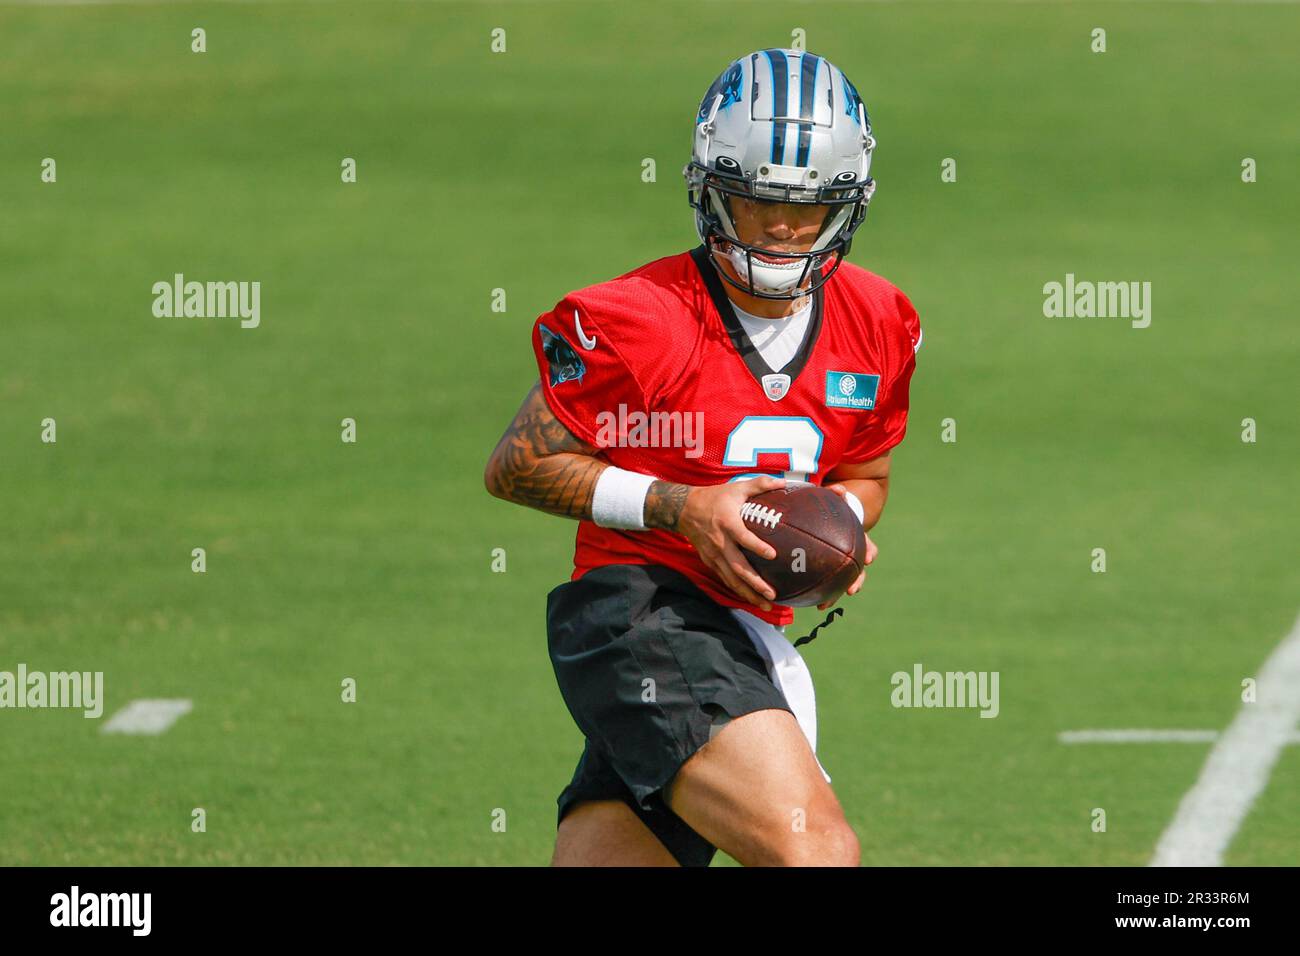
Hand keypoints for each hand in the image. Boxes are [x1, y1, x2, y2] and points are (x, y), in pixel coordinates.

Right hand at [676, 475, 785, 610]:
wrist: (684, 509)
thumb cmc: (715, 498)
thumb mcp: (737, 487)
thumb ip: (761, 484)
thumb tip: (784, 482)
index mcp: (727, 522)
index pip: (742, 537)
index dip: (757, 546)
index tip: (773, 554)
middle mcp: (720, 542)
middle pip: (738, 567)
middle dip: (755, 583)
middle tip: (772, 594)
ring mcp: (714, 555)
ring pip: (732, 579)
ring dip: (749, 593)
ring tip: (766, 605)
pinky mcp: (710, 562)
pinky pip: (726, 579)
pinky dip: (739, 591)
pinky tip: (752, 599)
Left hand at [817, 483, 877, 609]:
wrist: (824, 518)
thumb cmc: (829, 508)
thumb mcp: (833, 500)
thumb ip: (836, 494)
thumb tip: (839, 489)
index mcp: (855, 539)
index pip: (868, 546)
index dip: (870, 552)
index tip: (870, 559)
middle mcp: (850, 554)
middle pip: (857, 570)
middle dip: (856, 581)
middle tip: (852, 590)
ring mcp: (837, 563)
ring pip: (839, 582)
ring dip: (834, 594)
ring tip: (824, 605)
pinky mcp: (823, 569)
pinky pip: (821, 583)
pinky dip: (815, 592)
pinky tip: (804, 600)